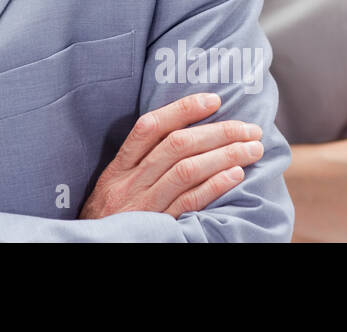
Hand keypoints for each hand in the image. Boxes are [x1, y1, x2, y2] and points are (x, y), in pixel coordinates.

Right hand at [79, 92, 263, 219]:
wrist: (94, 246)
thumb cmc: (110, 216)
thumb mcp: (115, 185)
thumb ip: (140, 163)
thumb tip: (184, 135)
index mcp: (119, 167)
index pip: (150, 127)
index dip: (182, 110)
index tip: (214, 100)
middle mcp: (130, 181)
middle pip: (176, 146)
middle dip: (217, 132)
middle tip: (249, 128)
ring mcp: (144, 204)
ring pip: (186, 170)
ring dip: (224, 155)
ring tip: (252, 149)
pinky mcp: (159, 225)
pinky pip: (189, 202)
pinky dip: (215, 186)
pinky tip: (237, 174)